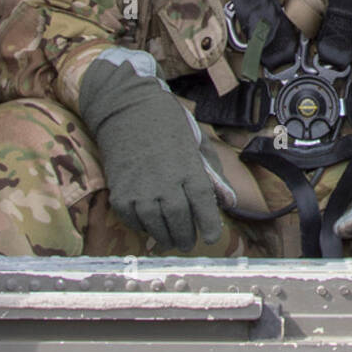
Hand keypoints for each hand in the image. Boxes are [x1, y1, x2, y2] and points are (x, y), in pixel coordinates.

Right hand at [79, 48, 234, 251]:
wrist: (127, 108)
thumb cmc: (168, 124)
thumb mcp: (197, 143)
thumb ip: (214, 174)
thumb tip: (230, 201)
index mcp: (189, 167)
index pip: (203, 205)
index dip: (209, 225)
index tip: (211, 238)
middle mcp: (166, 181)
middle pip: (180, 220)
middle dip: (186, 236)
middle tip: (187, 242)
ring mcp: (141, 189)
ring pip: (156, 225)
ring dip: (165, 237)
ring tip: (170, 240)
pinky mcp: (121, 192)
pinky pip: (133, 220)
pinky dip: (142, 227)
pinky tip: (149, 225)